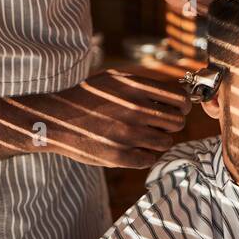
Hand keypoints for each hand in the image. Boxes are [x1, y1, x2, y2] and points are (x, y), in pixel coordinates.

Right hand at [10, 70, 191, 169]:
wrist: (56, 119)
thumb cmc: (88, 97)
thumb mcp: (114, 79)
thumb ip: (145, 85)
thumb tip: (179, 96)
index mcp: (134, 87)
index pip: (180, 99)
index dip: (183, 106)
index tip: (178, 109)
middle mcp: (134, 109)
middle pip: (178, 122)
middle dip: (171, 123)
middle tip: (158, 124)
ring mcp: (127, 134)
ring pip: (166, 142)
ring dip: (158, 140)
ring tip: (143, 136)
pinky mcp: (119, 156)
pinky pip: (150, 158)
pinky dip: (145, 155)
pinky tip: (132, 148)